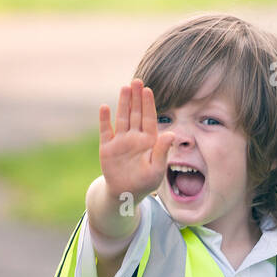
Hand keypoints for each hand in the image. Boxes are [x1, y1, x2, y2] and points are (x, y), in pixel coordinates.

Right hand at [98, 78, 175, 207]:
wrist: (125, 194)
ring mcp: (120, 141)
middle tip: (137, 81)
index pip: (149, 118)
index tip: (148, 90)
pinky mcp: (107, 147)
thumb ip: (163, 151)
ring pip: (122, 118)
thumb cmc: (144, 183)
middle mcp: (135, 137)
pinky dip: (104, 120)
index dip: (148, 104)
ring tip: (125, 88)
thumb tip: (171, 134)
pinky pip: (105, 131)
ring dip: (123, 103)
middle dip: (136, 98)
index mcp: (149, 141)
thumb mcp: (157, 169)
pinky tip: (105, 107)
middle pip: (136, 114)